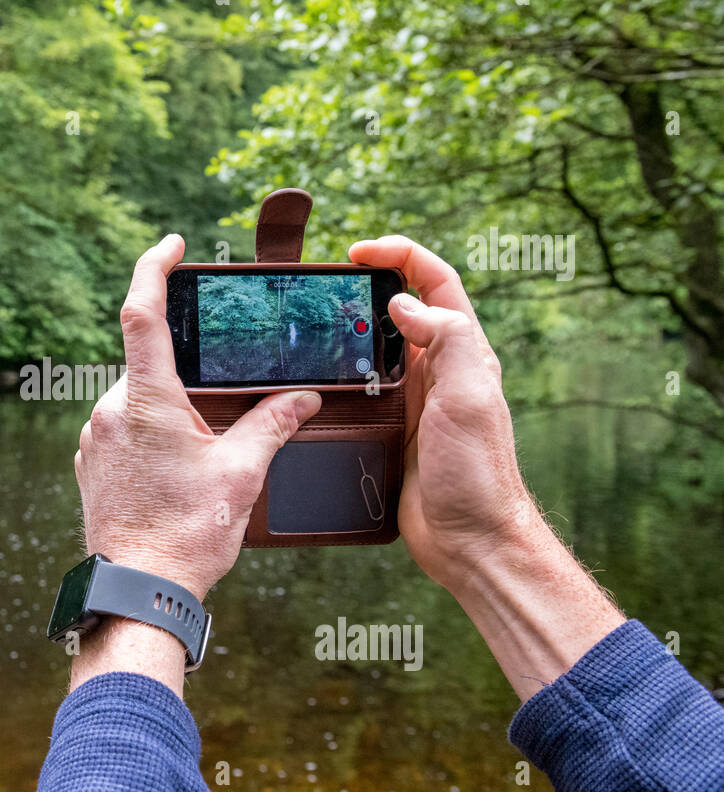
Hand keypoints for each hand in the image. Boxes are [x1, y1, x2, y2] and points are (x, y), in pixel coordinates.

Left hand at [75, 234, 321, 599]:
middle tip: (224, 409)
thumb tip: (303, 398)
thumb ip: (272, 423)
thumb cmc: (185, 534)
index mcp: (145, 401)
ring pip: (139, 401)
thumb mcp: (241, 473)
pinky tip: (179, 472)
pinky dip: (153, 434)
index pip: (142, 314)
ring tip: (206, 457)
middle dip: (189, 376)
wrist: (137, 592)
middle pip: (152, 366)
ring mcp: (94, 439)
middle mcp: (109, 411)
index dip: (154, 268)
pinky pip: (124, 429)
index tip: (171, 245)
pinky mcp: (91, 465)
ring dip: (174, 412)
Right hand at [350, 235, 622, 699]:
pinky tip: (317, 376)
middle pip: (405, 307)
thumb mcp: (469, 396)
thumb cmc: (477, 473)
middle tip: (328, 281)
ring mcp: (416, 400)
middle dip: (370, 282)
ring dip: (352, 326)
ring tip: (315, 320)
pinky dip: (342, 372)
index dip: (401, 255)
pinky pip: (365, 387)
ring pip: (380, 345)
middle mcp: (441, 370)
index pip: (436, 282)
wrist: (469, 540)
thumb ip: (447, 340)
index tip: (358, 251)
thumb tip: (404, 302)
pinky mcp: (393, 429)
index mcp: (464, 353)